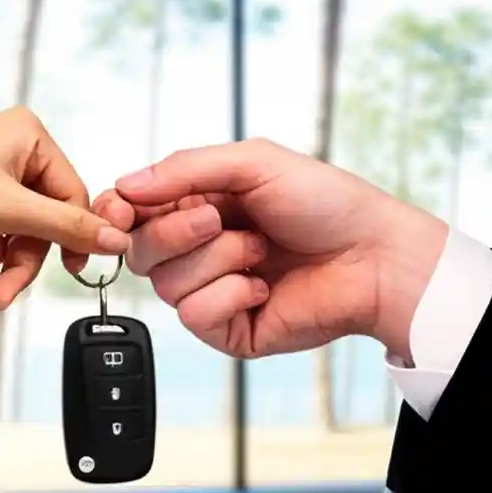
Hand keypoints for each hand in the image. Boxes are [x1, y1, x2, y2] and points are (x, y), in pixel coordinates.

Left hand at [0, 106, 128, 309]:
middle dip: (26, 256)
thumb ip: (67, 228)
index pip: (73, 193)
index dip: (72, 235)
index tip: (75, 268)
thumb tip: (117, 239)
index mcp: (28, 133)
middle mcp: (12, 147)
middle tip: (10, 288)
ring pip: (20, 231)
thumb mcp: (9, 211)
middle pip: (46, 217)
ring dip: (3, 260)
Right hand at [93, 138, 447, 362]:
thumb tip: (125, 185)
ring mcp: (213, 291)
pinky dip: (229, 295)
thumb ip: (185, 169)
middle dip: (173, 232)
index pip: (133, 213)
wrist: (374, 256)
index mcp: (198, 204)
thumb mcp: (254, 162)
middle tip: (217, 218)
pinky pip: (194, 316)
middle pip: (139, 251)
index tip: (121, 210)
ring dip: (216, 261)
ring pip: (165, 285)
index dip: (117, 212)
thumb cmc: (326, 203)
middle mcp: (199, 250)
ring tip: (261, 251)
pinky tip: (264, 286)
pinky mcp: (229, 329)